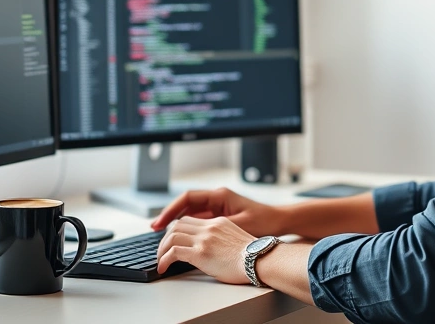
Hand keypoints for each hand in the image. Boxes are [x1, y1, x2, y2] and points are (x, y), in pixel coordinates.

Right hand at [150, 187, 282, 235]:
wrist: (279, 222)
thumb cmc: (264, 221)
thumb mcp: (238, 225)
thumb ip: (217, 228)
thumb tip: (196, 235)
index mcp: (219, 196)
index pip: (187, 198)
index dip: (171, 209)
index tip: (160, 222)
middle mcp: (216, 199)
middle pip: (186, 205)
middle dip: (169, 217)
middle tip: (154, 229)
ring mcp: (218, 208)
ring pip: (191, 214)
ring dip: (177, 223)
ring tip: (162, 235)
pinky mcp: (221, 218)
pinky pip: (199, 221)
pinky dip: (188, 228)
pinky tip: (180, 239)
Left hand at [156, 216, 253, 283]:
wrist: (260, 260)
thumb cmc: (253, 256)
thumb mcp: (235, 239)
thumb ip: (220, 239)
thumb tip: (212, 250)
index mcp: (218, 222)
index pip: (190, 219)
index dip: (177, 228)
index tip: (171, 239)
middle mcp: (209, 227)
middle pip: (177, 224)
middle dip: (165, 238)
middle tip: (162, 250)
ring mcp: (204, 239)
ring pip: (172, 236)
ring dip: (162, 249)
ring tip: (161, 261)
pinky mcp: (200, 253)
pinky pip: (173, 252)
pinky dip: (164, 259)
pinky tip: (163, 267)